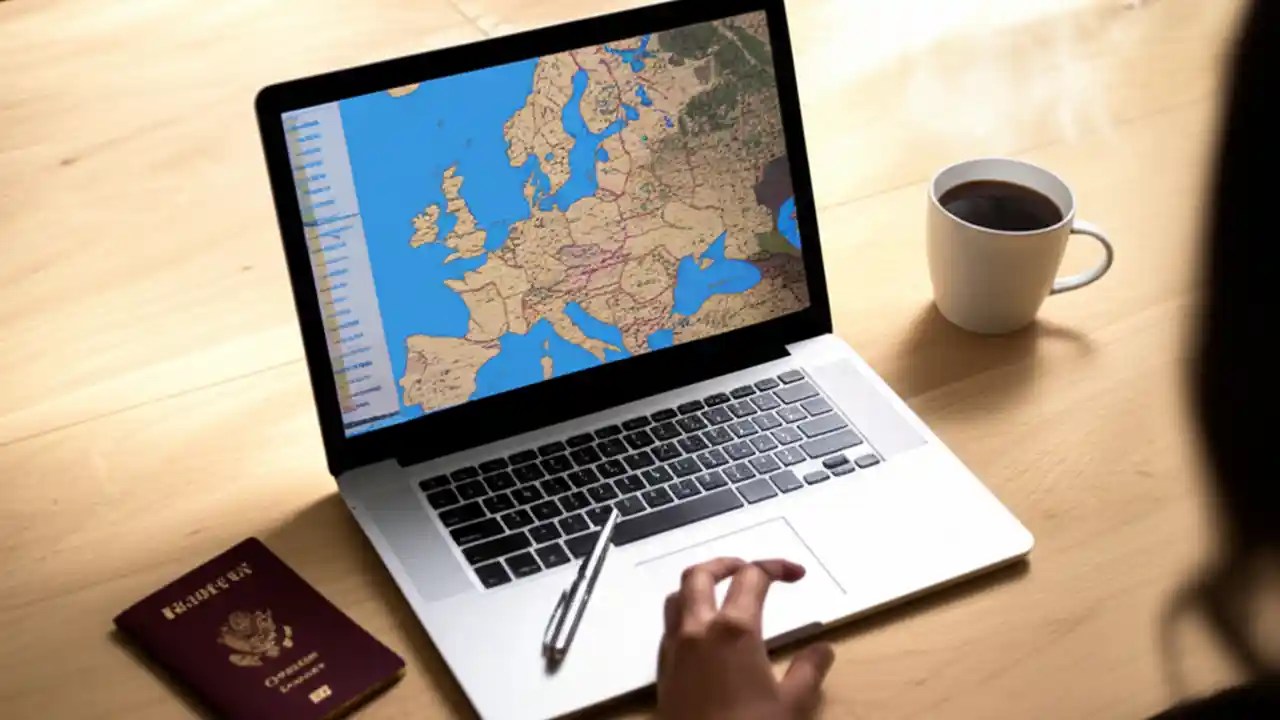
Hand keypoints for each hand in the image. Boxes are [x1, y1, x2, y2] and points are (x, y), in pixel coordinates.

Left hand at [657, 557, 835, 719]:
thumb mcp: (791, 706)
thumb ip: (809, 671)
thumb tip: (824, 649)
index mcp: (734, 629)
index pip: (753, 577)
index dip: (776, 567)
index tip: (797, 575)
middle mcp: (698, 629)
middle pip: (701, 574)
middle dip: (727, 564)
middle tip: (750, 570)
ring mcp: (675, 648)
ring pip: (677, 596)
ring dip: (699, 586)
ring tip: (722, 594)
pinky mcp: (662, 668)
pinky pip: (670, 626)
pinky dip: (687, 615)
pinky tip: (705, 634)